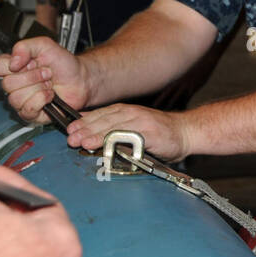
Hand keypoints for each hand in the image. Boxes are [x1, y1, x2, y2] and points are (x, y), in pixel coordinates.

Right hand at [0, 37, 87, 120]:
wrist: (81, 79)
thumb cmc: (64, 63)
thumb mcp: (45, 45)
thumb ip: (24, 47)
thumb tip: (12, 62)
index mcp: (14, 67)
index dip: (12, 65)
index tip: (29, 62)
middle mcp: (15, 85)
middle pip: (7, 84)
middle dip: (32, 77)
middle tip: (46, 73)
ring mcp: (22, 100)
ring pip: (16, 98)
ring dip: (38, 89)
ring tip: (49, 84)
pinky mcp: (31, 114)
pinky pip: (27, 110)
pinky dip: (41, 100)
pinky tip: (50, 95)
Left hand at [64, 104, 188, 159]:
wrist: (186, 132)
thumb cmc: (159, 133)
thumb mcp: (133, 126)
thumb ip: (114, 127)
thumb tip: (89, 129)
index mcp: (125, 111)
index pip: (99, 114)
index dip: (83, 122)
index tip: (70, 129)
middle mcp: (131, 113)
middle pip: (103, 120)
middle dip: (85, 129)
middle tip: (71, 138)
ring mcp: (140, 121)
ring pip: (114, 126)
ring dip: (97, 134)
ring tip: (83, 142)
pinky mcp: (150, 132)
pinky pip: (130, 135)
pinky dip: (117, 139)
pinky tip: (107, 145)